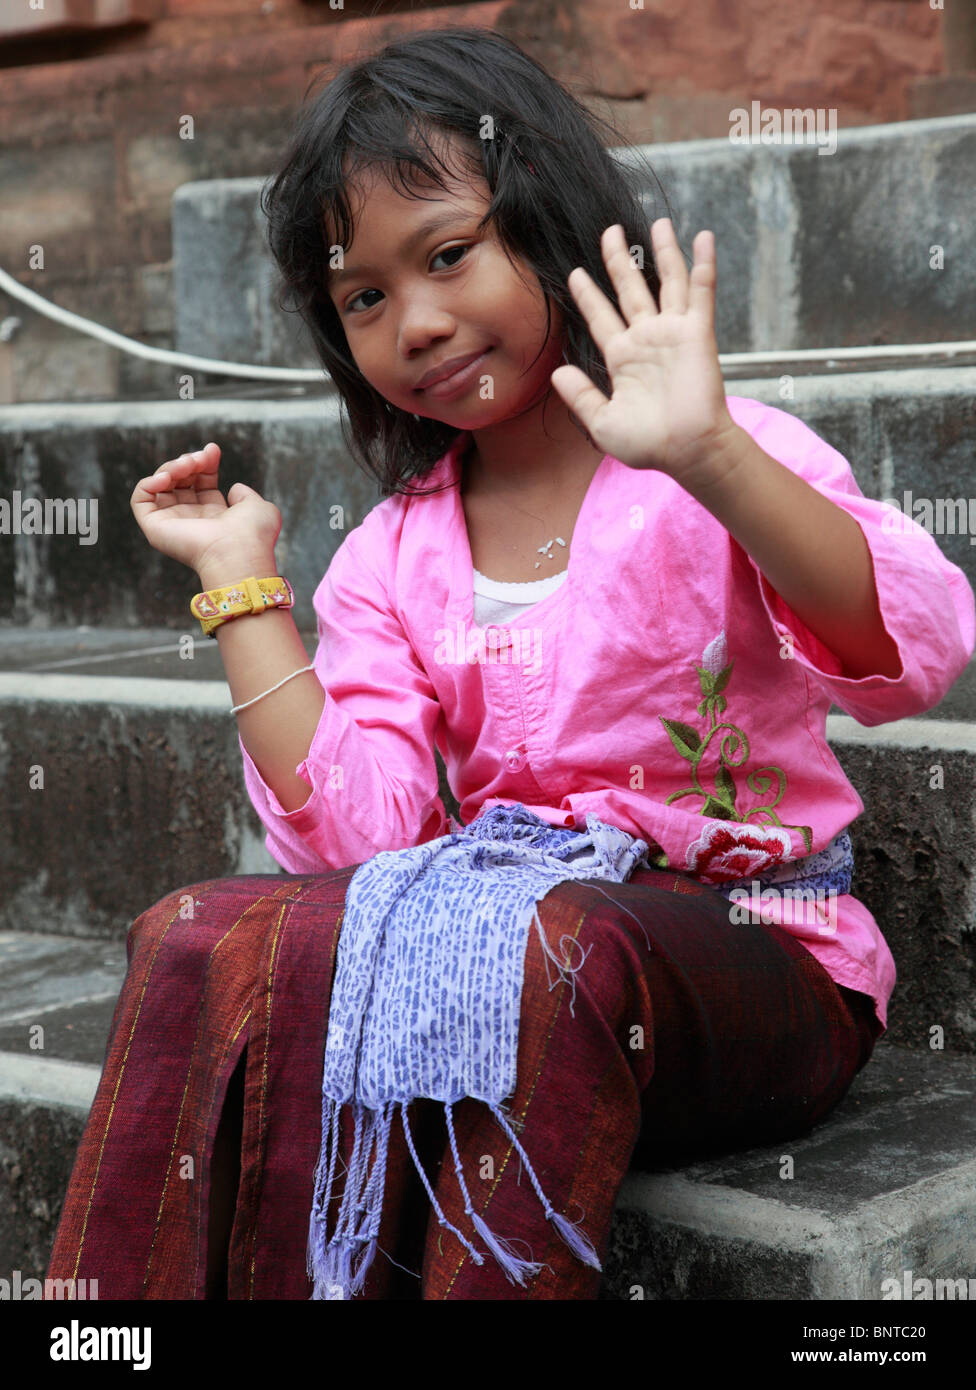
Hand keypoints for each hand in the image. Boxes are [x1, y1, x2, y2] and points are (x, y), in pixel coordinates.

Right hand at [130, 442, 281, 577]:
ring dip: (171, 467)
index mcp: (214, 515)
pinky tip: (166, 478)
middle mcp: (192, 519)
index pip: (202, 482)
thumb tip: (234, 487)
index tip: (213, 450)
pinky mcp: (155, 527)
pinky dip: (149, 482)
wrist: (239, 553)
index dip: (205, 463)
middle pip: (180, 480)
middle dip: (188, 461)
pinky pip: (140, 499)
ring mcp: (172, 523)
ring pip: (160, 485)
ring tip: (187, 466)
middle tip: (199, 459)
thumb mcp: (258, 507)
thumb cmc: (253, 536)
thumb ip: (246, 495)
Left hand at [550, 219, 739, 487]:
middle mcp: (646, 340)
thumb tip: (556, 372)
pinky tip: (702, 237)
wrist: (686, 450)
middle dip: (618, 260)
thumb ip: (580, 396)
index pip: (601, 317)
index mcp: (622, 359)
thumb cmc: (647, 444)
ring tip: (657, 222)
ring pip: (666, 281)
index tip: (576, 273)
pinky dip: (702, 263)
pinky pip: (700, 291)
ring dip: (663, 251)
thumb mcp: (602, 422)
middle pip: (630, 289)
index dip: (588, 295)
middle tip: (608, 231)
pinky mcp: (697, 332)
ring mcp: (673, 333)